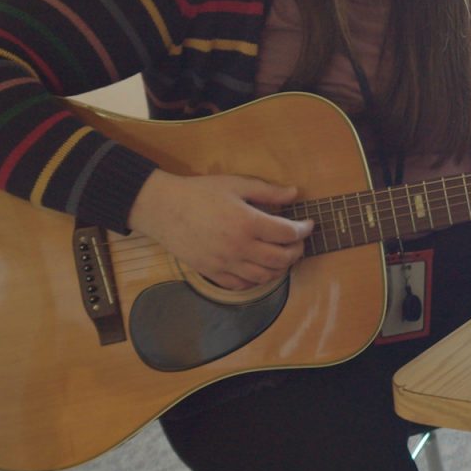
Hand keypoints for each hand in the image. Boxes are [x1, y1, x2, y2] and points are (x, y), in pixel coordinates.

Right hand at [129, 170, 312, 289]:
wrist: (162, 209)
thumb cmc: (200, 193)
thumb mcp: (236, 184)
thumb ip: (268, 191)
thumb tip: (295, 193)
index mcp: (247, 223)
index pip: (287, 233)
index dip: (303, 230)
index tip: (308, 224)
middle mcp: (238, 247)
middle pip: (281, 259)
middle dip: (297, 251)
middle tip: (299, 242)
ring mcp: (224, 263)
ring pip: (264, 277)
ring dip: (280, 268)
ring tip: (283, 255)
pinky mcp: (211, 273)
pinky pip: (241, 285)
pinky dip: (256, 280)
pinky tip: (260, 267)